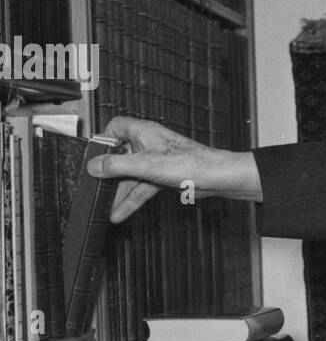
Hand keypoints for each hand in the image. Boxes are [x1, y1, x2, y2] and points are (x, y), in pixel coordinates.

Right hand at [86, 116, 262, 222]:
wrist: (216, 177)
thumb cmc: (190, 163)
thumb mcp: (146, 165)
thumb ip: (117, 166)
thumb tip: (94, 166)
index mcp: (143, 132)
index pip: (115, 128)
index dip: (103, 140)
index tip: (93, 157)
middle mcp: (148, 144)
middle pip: (120, 156)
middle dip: (108, 173)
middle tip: (94, 186)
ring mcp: (155, 160)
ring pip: (130, 175)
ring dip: (118, 192)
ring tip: (104, 207)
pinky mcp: (162, 175)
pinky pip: (141, 187)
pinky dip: (131, 199)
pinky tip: (121, 212)